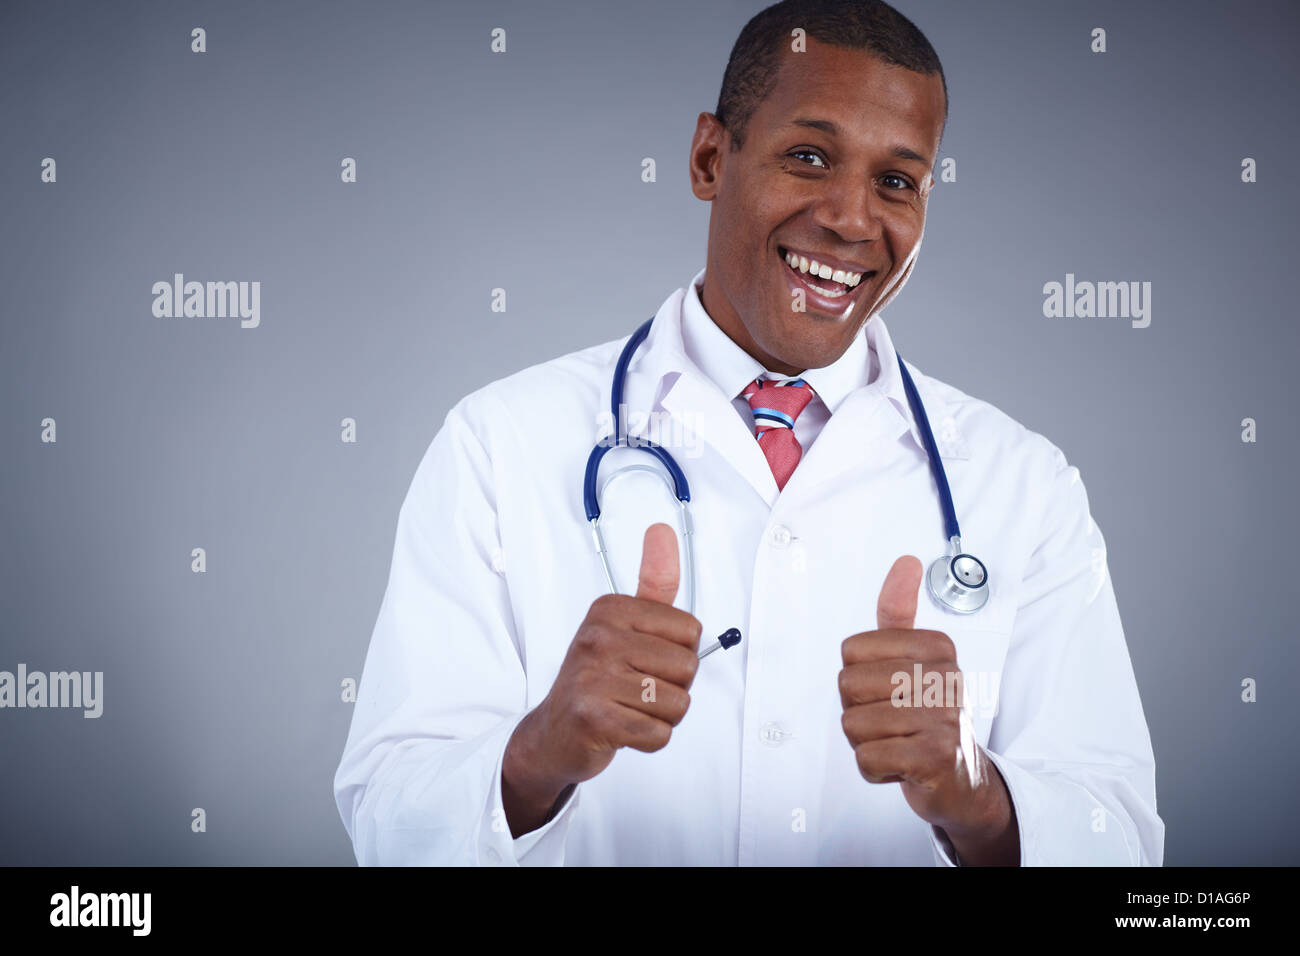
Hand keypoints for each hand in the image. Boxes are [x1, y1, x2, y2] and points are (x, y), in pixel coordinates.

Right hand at [501, 522, 701, 836]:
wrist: (553, 733)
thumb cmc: (599, 678)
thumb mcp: (625, 626)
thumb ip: (653, 583)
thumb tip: (662, 530)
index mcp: (610, 608)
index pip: (691, 631)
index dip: (678, 655)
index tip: (643, 661)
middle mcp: (598, 636)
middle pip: (688, 668)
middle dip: (672, 688)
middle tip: (635, 690)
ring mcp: (592, 676)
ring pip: (677, 704)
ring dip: (661, 717)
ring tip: (629, 709)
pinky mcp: (593, 717)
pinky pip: (658, 734)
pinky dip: (648, 740)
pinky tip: (622, 729)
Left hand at [838, 555, 1018, 864]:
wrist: (962, 780)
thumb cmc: (926, 715)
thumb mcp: (913, 659)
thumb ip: (900, 613)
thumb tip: (907, 561)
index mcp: (938, 646)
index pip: (851, 650)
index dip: (858, 678)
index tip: (890, 692)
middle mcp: (947, 677)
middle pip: (848, 685)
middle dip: (858, 711)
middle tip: (892, 722)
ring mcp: (945, 717)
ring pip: (853, 724)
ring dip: (866, 742)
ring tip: (899, 743)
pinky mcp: (935, 758)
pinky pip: (867, 758)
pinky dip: (875, 769)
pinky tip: (902, 766)